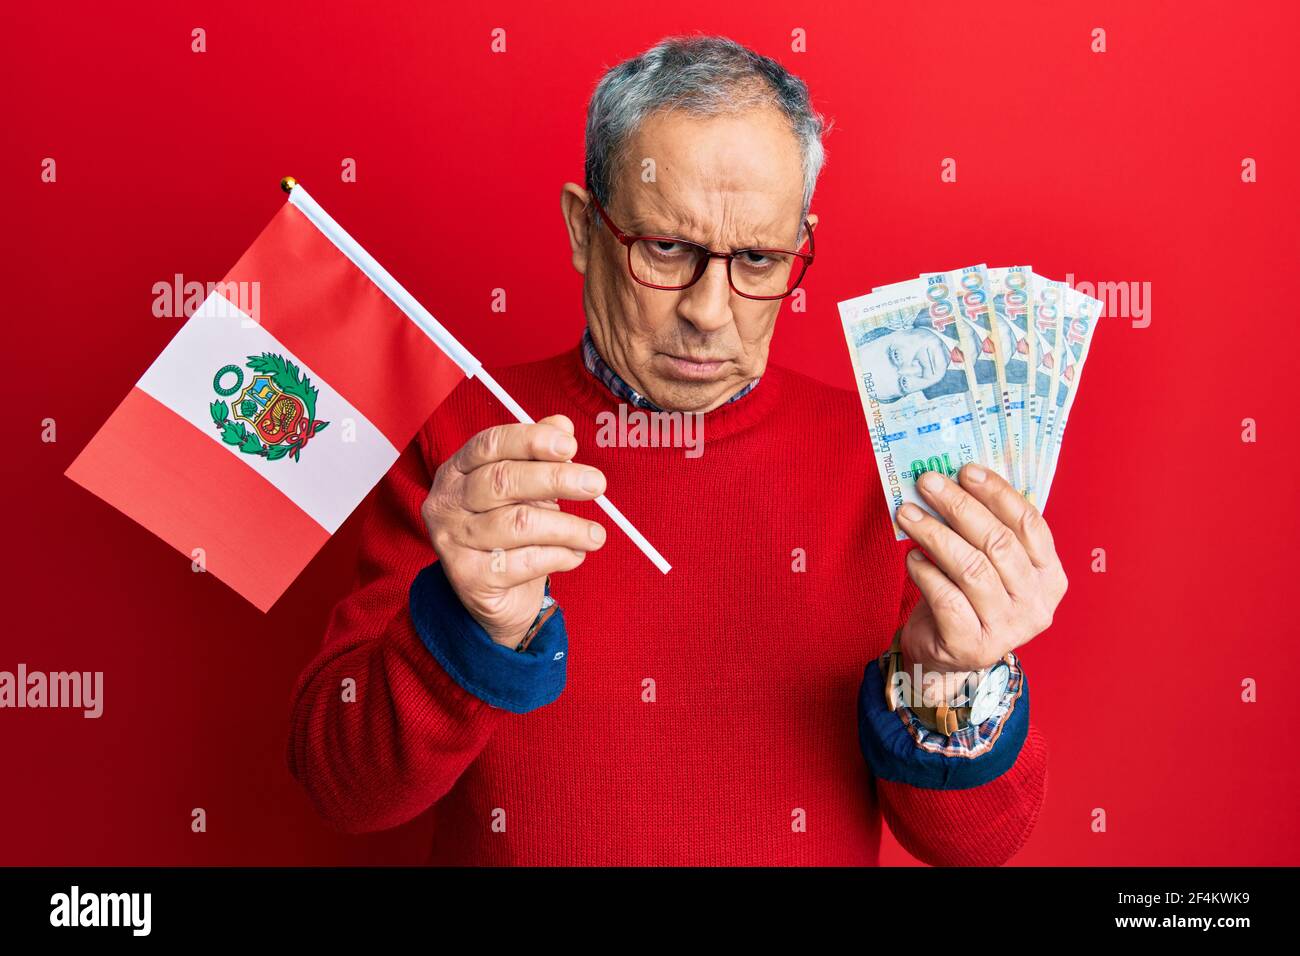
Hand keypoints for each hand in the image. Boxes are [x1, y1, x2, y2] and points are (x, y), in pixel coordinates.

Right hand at [421, 414, 606, 647]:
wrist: (492, 591)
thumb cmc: (508, 528)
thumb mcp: (523, 487)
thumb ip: (539, 455)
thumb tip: (562, 425)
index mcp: (457, 469)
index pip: (491, 443)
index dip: (532, 440)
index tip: (571, 446)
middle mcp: (447, 502)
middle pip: (503, 480)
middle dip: (556, 479)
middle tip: (596, 484)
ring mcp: (453, 541)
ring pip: (518, 524)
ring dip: (568, 528)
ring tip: (595, 535)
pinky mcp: (470, 577)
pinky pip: (524, 562)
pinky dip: (559, 557)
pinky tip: (575, 555)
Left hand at [895, 462, 1067, 697]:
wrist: (944, 656)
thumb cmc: (967, 598)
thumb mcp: (988, 565)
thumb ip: (986, 530)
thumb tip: (956, 478)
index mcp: (1049, 577)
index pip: (1030, 525)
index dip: (998, 494)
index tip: (966, 470)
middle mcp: (1036, 604)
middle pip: (998, 543)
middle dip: (959, 506)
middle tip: (927, 483)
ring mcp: (1007, 629)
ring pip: (971, 568)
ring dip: (935, 534)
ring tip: (907, 514)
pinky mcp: (972, 646)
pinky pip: (946, 597)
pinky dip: (925, 572)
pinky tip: (911, 558)